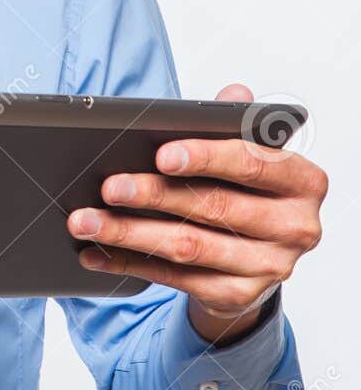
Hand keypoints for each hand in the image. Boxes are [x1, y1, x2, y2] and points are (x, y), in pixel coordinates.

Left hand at [66, 83, 327, 344]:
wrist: (257, 255)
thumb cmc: (246, 190)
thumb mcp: (247, 152)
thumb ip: (237, 123)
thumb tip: (234, 93)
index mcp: (303, 181)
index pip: (250, 163)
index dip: (205, 157)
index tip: (160, 155)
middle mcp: (296, 227)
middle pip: (213, 207)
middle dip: (153, 195)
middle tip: (107, 187)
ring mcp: (270, 267)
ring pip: (188, 247)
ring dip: (129, 233)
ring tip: (86, 221)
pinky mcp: (239, 296)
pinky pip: (176, 279)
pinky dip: (130, 264)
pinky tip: (96, 253)